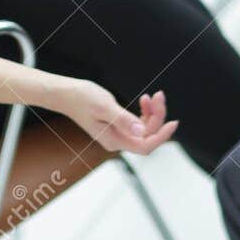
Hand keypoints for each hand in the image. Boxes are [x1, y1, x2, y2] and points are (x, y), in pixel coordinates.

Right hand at [55, 82, 177, 154]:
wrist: (66, 94)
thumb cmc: (81, 98)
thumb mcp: (104, 106)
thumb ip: (124, 120)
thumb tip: (141, 130)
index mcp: (114, 140)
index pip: (145, 146)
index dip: (162, 136)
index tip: (173, 122)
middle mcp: (117, 140)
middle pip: (147, 135)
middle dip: (157, 116)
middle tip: (158, 95)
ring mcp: (117, 134)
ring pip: (144, 128)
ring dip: (152, 113)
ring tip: (152, 96)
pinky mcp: (117, 125)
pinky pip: (138, 123)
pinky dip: (145, 112)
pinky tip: (144, 100)